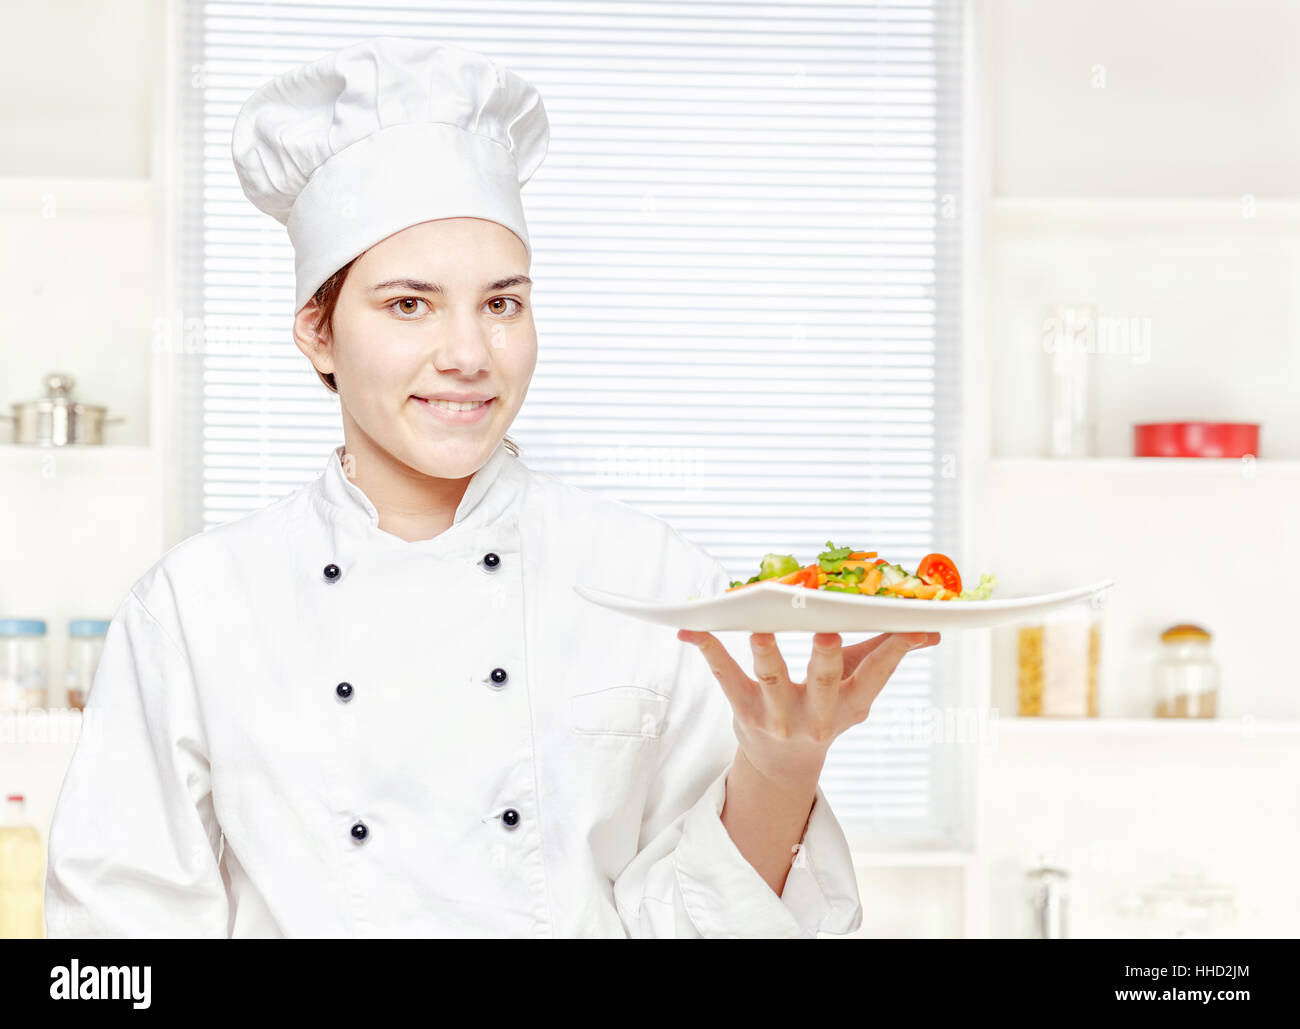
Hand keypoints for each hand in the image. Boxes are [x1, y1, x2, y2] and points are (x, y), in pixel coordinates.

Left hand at [676, 629, 940, 790]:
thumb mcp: (858, 689)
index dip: (894, 650)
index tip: (910, 623)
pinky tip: (693, 629)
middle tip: (825, 631)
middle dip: (824, 658)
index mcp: (849, 703)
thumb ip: (888, 654)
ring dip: (765, 651)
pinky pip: (725, 678)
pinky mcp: (743, 710)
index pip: (876, 674)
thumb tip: (931, 629)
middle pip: (822, 681)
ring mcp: (777, 714)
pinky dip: (709, 651)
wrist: (782, 765)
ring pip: (770, 678)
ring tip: (758, 627)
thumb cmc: (825, 708)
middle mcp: (815, 714)